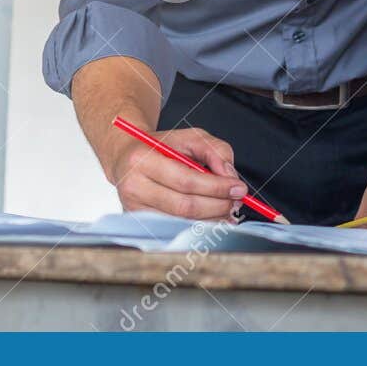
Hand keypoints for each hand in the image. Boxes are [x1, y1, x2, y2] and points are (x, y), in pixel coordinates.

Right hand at [107, 126, 247, 220]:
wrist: (127, 155)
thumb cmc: (161, 146)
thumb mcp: (190, 137)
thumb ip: (214, 151)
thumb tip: (229, 177)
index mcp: (142, 160)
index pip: (186, 181)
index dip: (216, 187)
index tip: (239, 188)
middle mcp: (133, 187)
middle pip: (184, 206)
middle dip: (218, 205)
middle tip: (237, 200)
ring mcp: (133, 208)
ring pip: (181, 222)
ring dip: (212, 218)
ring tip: (228, 208)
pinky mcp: (138, 222)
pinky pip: (175, 228)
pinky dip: (199, 225)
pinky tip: (213, 217)